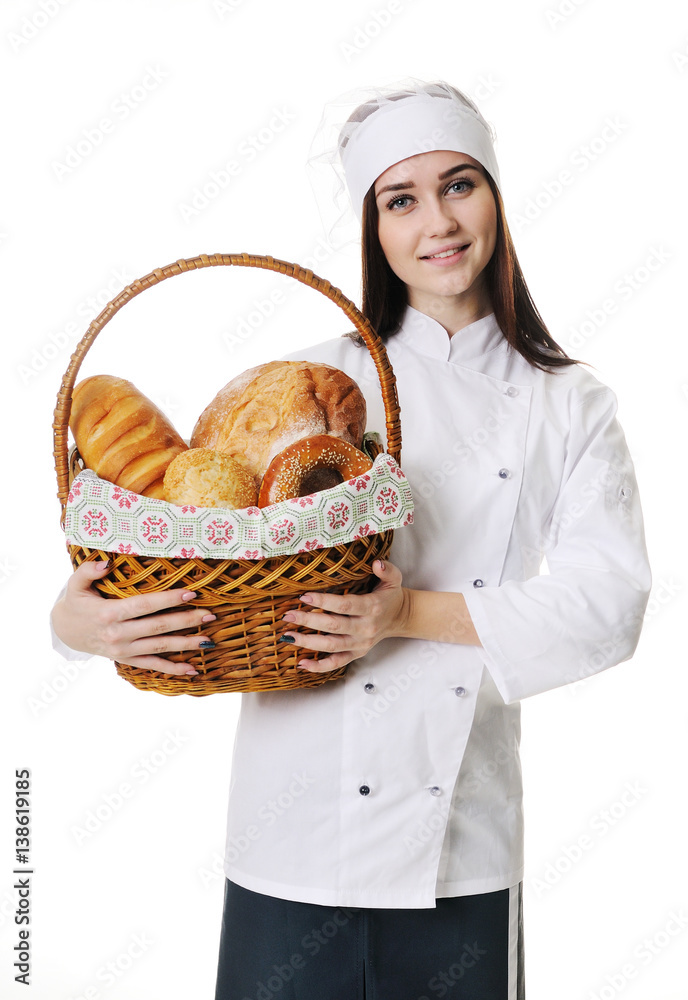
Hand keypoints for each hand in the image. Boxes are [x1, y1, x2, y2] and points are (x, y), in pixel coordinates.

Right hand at [51, 559, 216, 675]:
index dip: (169, 599)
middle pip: (158, 627)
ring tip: (208, 640)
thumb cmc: (76, 603)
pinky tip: (192, 670)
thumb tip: (106, 562)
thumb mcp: (75, 584)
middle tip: (210, 615)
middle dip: (186, 621)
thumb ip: (88, 571)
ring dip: (186, 644)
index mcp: (109, 613)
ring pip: (160, 647)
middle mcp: (118, 634)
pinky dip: (173, 669)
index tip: (191, 593)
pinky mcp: (126, 659)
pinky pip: (152, 666)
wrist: (65, 631)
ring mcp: (123, 650)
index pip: (145, 605)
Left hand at [280, 559, 409, 672]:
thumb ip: (387, 570)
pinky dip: (319, 666)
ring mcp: (360, 644)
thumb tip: (377, 563)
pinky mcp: (356, 654)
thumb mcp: (394, 579)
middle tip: (288, 616)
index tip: (304, 596)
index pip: (345, 605)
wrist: (400, 618)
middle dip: (309, 621)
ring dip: (308, 642)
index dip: (324, 601)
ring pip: (331, 646)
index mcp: (372, 608)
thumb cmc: (390, 596)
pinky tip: (302, 663)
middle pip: (333, 626)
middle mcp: (365, 628)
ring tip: (288, 636)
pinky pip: (337, 663)